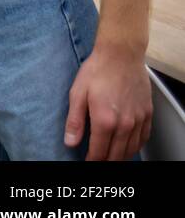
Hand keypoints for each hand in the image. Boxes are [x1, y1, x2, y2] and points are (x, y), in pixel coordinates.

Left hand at [64, 41, 152, 159]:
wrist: (121, 55)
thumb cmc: (97, 71)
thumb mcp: (77, 93)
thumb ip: (74, 121)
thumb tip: (70, 142)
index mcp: (105, 121)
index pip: (99, 152)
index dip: (92, 161)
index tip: (86, 162)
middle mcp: (125, 125)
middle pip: (116, 155)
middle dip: (105, 161)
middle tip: (97, 161)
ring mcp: (138, 120)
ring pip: (131, 149)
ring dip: (120, 156)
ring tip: (110, 157)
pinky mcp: (147, 114)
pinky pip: (143, 138)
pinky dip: (135, 146)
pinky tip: (128, 146)